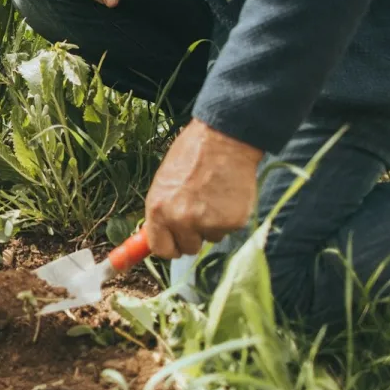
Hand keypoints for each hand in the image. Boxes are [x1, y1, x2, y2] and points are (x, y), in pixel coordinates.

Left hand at [144, 119, 262, 257]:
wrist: (224, 140)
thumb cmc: (192, 154)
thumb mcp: (164, 181)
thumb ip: (162, 210)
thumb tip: (157, 234)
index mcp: (158, 209)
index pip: (161, 249)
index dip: (170, 246)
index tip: (175, 244)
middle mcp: (180, 220)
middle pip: (187, 249)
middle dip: (193, 235)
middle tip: (199, 211)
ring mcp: (207, 223)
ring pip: (210, 238)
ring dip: (213, 224)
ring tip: (213, 196)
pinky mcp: (232, 222)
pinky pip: (229, 230)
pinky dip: (229, 217)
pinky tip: (227, 195)